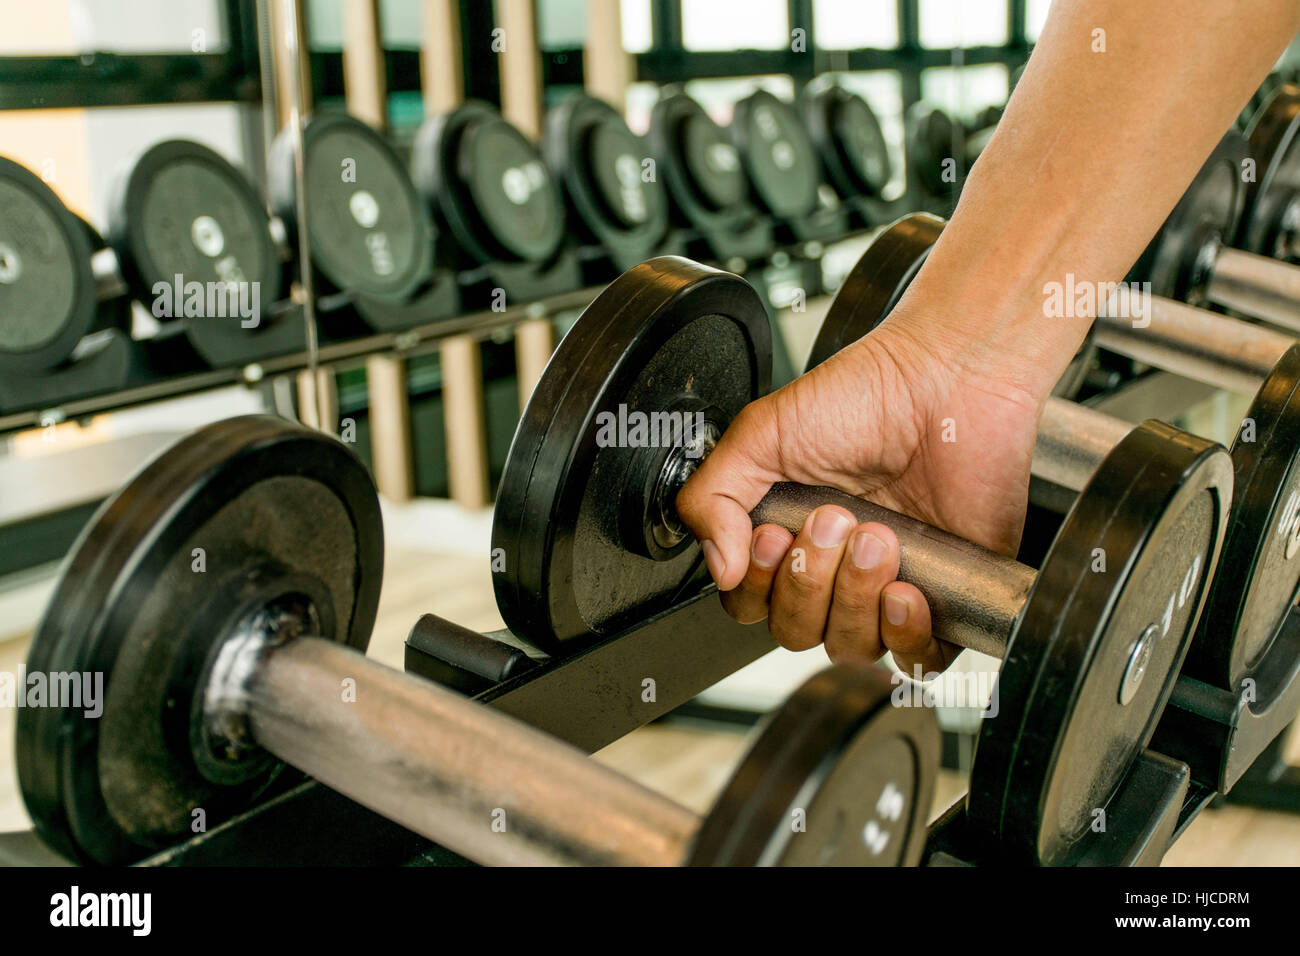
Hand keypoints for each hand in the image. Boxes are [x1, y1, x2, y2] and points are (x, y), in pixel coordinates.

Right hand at [675, 317, 1042, 674]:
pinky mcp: (945, 594)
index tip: (773, 538)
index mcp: (787, 536)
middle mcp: (834, 569)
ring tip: (877, 537)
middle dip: (808, 583)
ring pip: (852, 647)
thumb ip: (710, 496)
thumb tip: (719, 568)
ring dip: (855, 598)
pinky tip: (907, 591)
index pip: (751, 604)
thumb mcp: (760, 433)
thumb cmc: (864, 396)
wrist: (948, 380)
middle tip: (833, 521)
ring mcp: (888, 584)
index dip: (758, 586)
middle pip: (796, 632)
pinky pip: (920, 656)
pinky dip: (907, 636)